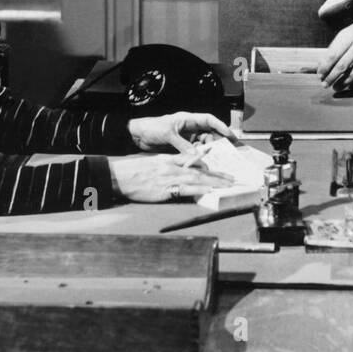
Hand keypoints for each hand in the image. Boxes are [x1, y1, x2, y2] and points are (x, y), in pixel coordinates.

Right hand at [108, 152, 237, 201]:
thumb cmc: (134, 171)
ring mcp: (168, 178)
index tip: (221, 169)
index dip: (208, 165)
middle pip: (199, 171)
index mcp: (169, 160)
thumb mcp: (154, 162)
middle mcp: (172, 167)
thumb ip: (170, 164)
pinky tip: (208, 191)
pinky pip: (184, 190)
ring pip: (196, 179)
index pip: (193, 160)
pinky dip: (197, 190)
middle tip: (232, 179)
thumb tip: (184, 166)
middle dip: (218, 175)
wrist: (119, 176)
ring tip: (227, 185)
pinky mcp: (164, 190)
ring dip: (214, 182)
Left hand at [128, 112, 233, 152]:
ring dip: (208, 149)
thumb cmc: (151, 128)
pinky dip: (198, 155)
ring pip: (203, 143)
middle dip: (217, 140)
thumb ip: (182, 145)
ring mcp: (186, 137)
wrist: (136, 135)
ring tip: (214, 157)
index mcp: (187, 119)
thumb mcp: (168, 134)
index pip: (208, 120)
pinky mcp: (181, 147)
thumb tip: (196, 155)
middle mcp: (189, 127)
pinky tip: (201, 161)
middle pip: (209, 132)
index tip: (229, 134)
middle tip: (226, 150)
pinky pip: (194, 151)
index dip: (220, 126)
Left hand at [318, 12, 352, 87]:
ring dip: (344, 82)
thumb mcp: (348, 32)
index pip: (333, 55)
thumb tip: (323, 64)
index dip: (325, 67)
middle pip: (343, 65)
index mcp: (350, 35)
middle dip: (332, 77)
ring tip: (336, 86)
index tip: (320, 74)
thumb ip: (336, 47)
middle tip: (325, 84)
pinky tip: (351, 82)